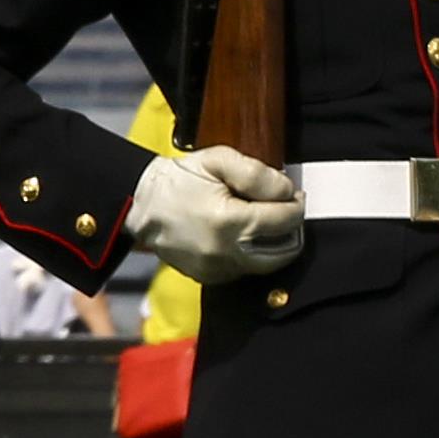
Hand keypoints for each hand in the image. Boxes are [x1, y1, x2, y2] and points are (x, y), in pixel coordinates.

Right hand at [126, 146, 306, 283]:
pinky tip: (243, 234)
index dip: (296, 204)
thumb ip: (258, 174)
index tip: (293, 194)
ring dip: (275, 244)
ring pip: (268, 265)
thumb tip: (286, 191)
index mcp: (229, 222)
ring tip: (265, 220)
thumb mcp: (219, 160)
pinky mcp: (210, 277)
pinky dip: (253, 254)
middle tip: (285, 209)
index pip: (286, 220)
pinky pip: (246, 270)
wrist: (141, 205)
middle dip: (292, 229)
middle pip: (285, 251)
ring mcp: (217, 270)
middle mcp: (225, 253)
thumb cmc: (179, 180)